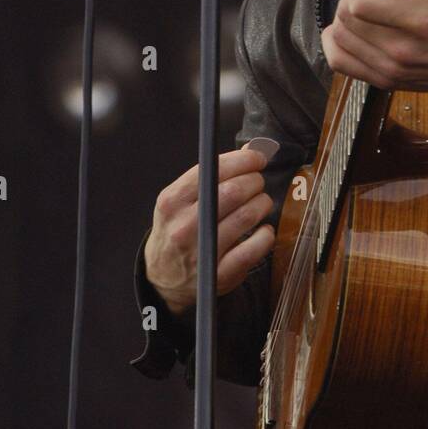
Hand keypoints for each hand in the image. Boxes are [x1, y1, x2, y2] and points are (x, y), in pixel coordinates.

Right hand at [144, 143, 276, 314]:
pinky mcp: (219, 274)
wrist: (161, 276)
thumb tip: (249, 152)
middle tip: (259, 182)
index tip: (257, 158)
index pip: (211, 170)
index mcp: (172, 201)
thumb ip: (210, 177)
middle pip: (232, 192)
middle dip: (254, 181)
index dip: (241, 161)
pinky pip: (252, 249)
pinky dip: (266, 235)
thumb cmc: (177, 229)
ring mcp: (201, 252)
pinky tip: (264, 231)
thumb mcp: (180, 201)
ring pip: (245, 216)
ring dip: (262, 204)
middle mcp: (184, 225)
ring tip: (262, 203)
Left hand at [320, 0, 427, 93]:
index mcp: (418, 19)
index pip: (358, 3)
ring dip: (345, 18)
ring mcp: (391, 69)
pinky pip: (340, 62)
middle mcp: (400, 49)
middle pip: (344, 19)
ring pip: (338, 39)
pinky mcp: (387, 81)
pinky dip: (337, 44)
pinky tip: (353, 32)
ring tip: (369, 11)